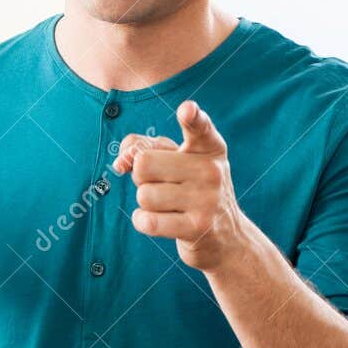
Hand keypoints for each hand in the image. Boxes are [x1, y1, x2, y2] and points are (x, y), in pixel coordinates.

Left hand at [112, 100, 247, 271]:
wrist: (225, 237)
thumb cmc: (189, 189)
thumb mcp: (174, 160)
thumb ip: (142, 147)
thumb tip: (121, 161)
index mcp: (208, 148)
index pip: (199, 127)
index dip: (191, 117)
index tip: (187, 110)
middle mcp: (211, 170)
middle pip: (144, 164)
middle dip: (141, 177)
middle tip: (162, 184)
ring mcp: (207, 200)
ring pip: (144, 195)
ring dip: (146, 202)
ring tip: (168, 205)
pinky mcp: (197, 228)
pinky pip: (147, 220)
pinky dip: (143, 221)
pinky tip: (160, 220)